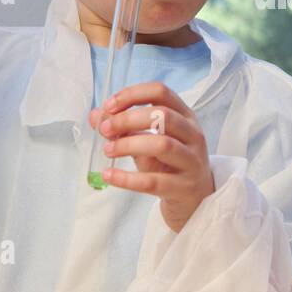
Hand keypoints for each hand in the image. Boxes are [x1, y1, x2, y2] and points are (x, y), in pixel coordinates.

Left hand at [88, 81, 215, 232]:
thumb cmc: (170, 164)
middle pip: (163, 116)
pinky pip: (153, 181)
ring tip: (108, 150)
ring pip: (162, 145)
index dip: (132, 95)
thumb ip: (124, 127)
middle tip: (105, 130)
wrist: (194, 199)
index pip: (161, 92)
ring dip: (129, 144)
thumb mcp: (149, 141)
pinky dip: (127, 178)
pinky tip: (109, 175)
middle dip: (128, 119)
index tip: (109, 106)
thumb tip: (96, 116)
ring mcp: (192, 161)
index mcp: (185, 116)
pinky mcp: (183, 187)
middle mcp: (193, 135)